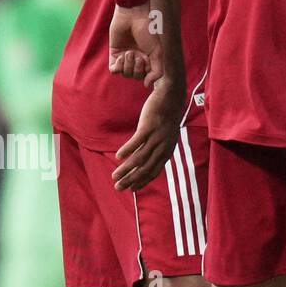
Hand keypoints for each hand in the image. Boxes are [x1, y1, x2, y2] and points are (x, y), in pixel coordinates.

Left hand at [108, 3, 161, 85]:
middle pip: (135, 76)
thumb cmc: (148, 31)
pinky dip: (118, 66)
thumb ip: (156, 71)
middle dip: (136, 69)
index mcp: (149, 59)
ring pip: (125, 74)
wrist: (133, 16)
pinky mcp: (115, 53)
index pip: (146, 77)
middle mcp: (138, 59)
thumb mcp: (157, 52)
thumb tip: (147, 85)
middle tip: (137, 55)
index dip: (146, 73)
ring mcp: (126, 57)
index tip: (146, 60)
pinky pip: (114, 70)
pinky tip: (121, 56)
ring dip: (127, 65)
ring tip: (129, 52)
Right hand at [112, 72, 184, 190]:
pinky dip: (127, 150)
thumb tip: (143, 162)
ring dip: (126, 169)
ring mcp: (157, 136)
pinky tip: (118, 156)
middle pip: (145, 168)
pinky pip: (136, 141)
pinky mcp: (149, 126)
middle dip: (131, 180)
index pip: (154, 171)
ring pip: (139, 158)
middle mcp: (163, 146)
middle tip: (118, 188)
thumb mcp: (165, 136)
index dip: (142, 181)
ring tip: (114, 176)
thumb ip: (156, 149)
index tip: (131, 189)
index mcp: (167, 150)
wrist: (171, 96)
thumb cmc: (165, 117)